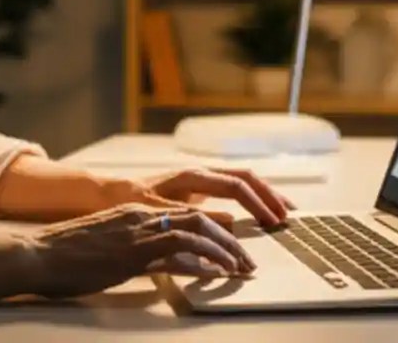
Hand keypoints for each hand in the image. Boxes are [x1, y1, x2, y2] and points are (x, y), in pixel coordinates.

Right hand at [28, 204, 255, 297]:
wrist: (38, 253)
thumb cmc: (68, 254)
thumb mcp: (108, 243)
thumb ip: (136, 245)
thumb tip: (162, 260)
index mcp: (136, 211)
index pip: (187, 211)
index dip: (216, 226)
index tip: (233, 246)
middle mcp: (141, 216)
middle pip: (198, 217)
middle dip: (229, 239)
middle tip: (247, 260)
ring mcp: (136, 234)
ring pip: (193, 231)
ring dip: (223, 250)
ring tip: (240, 268)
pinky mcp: (130, 255)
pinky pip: (175, 254)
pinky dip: (201, 262)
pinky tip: (216, 273)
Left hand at [108, 168, 296, 227]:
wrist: (108, 194)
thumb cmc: (130, 202)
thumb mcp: (158, 213)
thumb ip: (190, 217)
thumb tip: (228, 222)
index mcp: (193, 177)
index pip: (236, 186)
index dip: (257, 204)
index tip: (272, 222)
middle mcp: (200, 174)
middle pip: (246, 178)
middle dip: (269, 195)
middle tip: (289, 215)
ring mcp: (200, 181)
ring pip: (241, 181)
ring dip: (264, 195)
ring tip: (284, 211)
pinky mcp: (198, 190)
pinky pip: (232, 190)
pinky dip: (250, 200)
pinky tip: (260, 213)